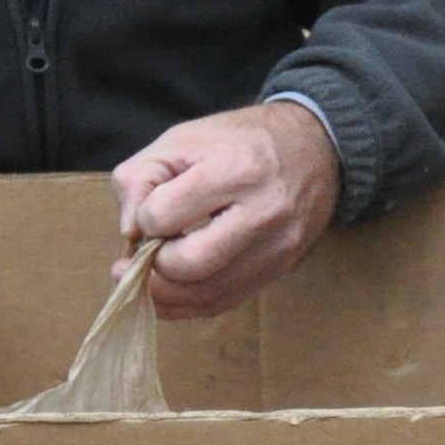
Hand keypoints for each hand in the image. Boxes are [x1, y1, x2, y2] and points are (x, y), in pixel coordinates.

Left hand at [114, 102, 338, 319]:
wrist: (313, 149)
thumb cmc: (239, 142)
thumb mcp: (182, 139)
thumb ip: (141, 178)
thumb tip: (131, 233)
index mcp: (237, 170)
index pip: (166, 215)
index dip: (145, 218)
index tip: (149, 210)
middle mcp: (263, 213)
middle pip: (190, 264)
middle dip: (154, 264)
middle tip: (144, 252)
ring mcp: (276, 248)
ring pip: (206, 294)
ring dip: (164, 292)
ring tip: (145, 275)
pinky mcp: (278, 270)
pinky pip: (223, 304)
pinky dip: (186, 304)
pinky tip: (167, 291)